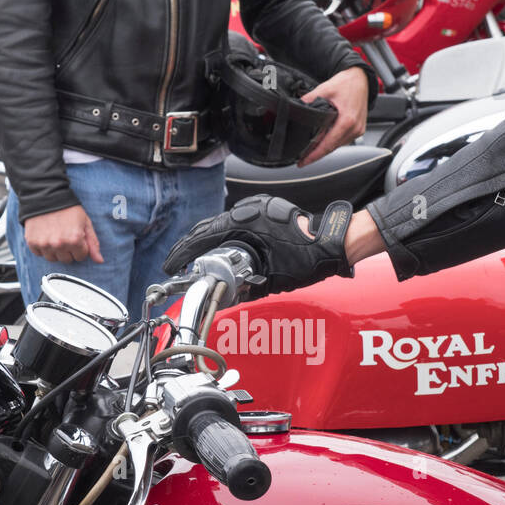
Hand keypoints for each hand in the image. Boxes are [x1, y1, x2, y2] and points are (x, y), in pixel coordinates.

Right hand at [24, 205, 103, 264]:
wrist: (46, 196)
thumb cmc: (68, 209)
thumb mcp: (85, 223)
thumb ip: (93, 243)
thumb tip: (99, 261)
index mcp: (74, 240)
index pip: (81, 257)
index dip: (80, 247)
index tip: (76, 237)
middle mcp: (59, 244)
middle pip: (67, 260)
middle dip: (68, 250)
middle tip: (65, 236)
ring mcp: (44, 244)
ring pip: (53, 259)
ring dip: (55, 250)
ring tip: (55, 236)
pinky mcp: (32, 242)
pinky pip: (39, 254)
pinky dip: (42, 247)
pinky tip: (45, 236)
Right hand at [163, 195, 353, 297]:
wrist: (331, 244)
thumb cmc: (307, 259)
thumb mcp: (271, 280)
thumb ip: (244, 286)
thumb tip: (225, 296)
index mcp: (246, 222)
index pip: (204, 236)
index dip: (184, 252)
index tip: (172, 264)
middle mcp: (249, 210)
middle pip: (208, 228)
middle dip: (191, 247)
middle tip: (178, 264)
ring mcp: (257, 208)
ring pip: (221, 224)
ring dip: (206, 241)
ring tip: (194, 258)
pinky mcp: (264, 211)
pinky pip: (235, 223)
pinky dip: (222, 236)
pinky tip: (219, 249)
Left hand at [298, 66, 369, 165]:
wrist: (361, 78)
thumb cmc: (347, 83)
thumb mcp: (325, 89)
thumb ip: (310, 99)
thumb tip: (297, 107)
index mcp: (347, 121)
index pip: (328, 144)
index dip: (314, 155)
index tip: (304, 162)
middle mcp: (354, 128)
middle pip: (332, 148)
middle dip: (317, 154)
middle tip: (303, 160)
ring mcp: (358, 130)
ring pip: (338, 145)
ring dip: (325, 148)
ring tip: (311, 151)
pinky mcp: (359, 129)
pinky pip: (344, 140)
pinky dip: (333, 142)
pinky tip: (324, 141)